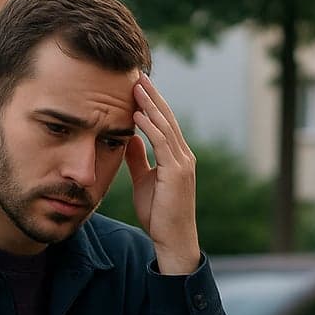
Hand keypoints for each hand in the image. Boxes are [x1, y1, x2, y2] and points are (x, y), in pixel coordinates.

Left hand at [125, 75, 200, 274]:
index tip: (137, 85)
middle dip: (152, 96)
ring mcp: (183, 163)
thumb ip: (139, 160)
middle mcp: (184, 156)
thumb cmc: (159, 215)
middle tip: (137, 74)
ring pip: (166, 126)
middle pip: (168, 118)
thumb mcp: (144, 181)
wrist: (173, 240)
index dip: (152, 103)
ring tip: (136, 86)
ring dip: (150, 105)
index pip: (164, 123)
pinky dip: (150, 127)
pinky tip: (137, 114)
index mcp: (177, 157)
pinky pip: (162, 143)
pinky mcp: (177, 172)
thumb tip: (130, 139)